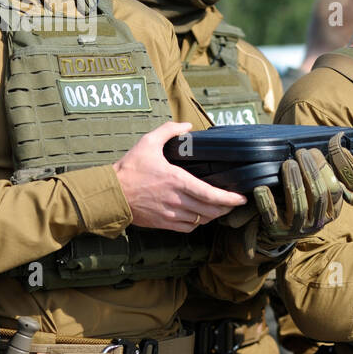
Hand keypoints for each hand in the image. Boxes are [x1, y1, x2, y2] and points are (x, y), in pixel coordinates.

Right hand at [114, 122, 246, 231]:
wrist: (111, 193)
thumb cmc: (129, 169)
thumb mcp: (148, 142)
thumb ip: (168, 130)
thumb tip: (187, 125)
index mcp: (177, 181)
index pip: (210, 194)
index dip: (229, 199)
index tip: (241, 199)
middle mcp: (177, 200)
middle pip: (211, 211)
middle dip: (226, 208)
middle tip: (233, 203)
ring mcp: (170, 214)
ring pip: (201, 221)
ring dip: (213, 216)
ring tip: (220, 208)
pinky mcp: (163, 223)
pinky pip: (188, 228)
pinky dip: (198, 223)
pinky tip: (200, 216)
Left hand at [246, 134, 352, 241]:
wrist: (283, 230)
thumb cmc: (304, 202)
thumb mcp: (319, 195)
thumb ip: (327, 177)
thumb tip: (341, 151)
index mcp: (331, 212)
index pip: (334, 191)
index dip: (324, 169)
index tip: (313, 151)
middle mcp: (317, 223)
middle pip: (317, 196)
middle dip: (310, 172)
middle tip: (300, 153)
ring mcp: (297, 229)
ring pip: (298, 206)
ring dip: (293, 182)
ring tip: (288, 163)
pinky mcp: (278, 231)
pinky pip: (272, 216)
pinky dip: (266, 201)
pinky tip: (261, 187)